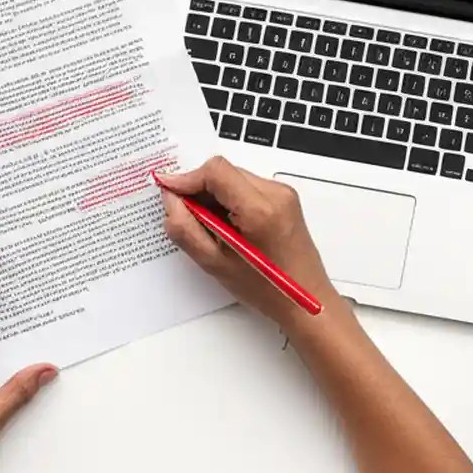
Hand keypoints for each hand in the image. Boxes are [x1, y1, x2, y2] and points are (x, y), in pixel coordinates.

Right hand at [157, 157, 343, 333]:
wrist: (304, 300)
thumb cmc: (266, 289)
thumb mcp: (215, 263)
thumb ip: (186, 229)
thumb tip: (170, 200)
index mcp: (260, 209)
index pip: (215, 172)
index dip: (186, 178)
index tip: (168, 191)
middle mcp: (275, 194)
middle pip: (224, 172)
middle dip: (199, 189)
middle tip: (187, 216)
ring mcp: (283, 193)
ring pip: (234, 177)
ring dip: (214, 195)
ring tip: (210, 227)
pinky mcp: (285, 198)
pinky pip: (247, 186)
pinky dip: (230, 199)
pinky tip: (227, 225)